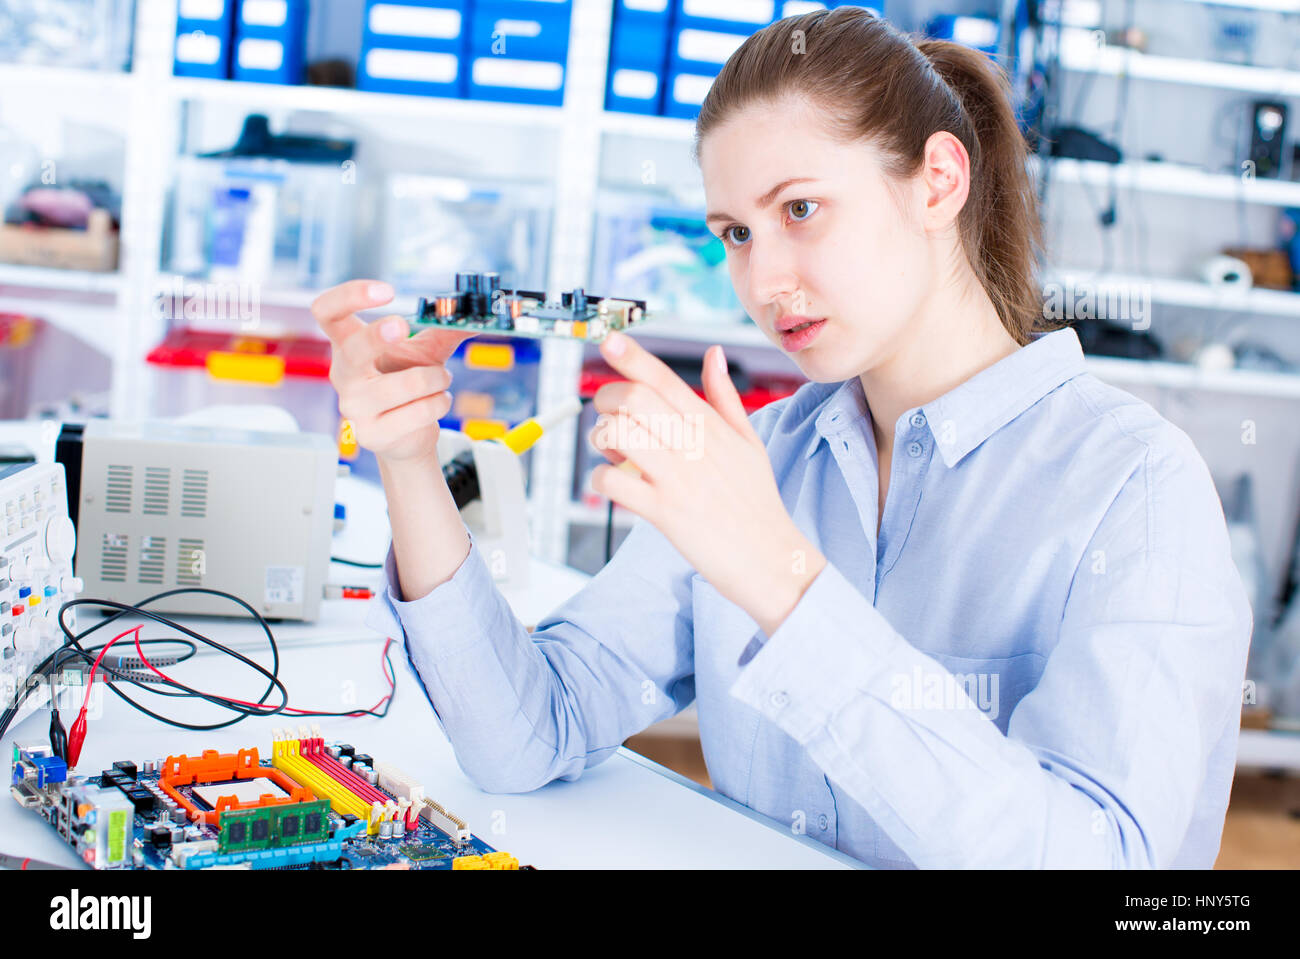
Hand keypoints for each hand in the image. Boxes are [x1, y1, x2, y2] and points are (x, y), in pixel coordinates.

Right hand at [312, 280, 476, 465]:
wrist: (408, 435)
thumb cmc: (408, 383)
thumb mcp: (425, 351)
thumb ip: (446, 330)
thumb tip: (478, 315)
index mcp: (347, 344)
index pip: (327, 311)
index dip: (349, 296)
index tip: (386, 291)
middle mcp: (343, 374)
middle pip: (353, 349)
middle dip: (379, 335)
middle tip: (404, 325)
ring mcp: (354, 407)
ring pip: (406, 384)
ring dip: (436, 377)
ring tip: (442, 378)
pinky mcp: (372, 435)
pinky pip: (419, 411)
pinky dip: (440, 402)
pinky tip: (438, 401)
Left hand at [589, 331, 826, 636]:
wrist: (771, 558)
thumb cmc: (757, 502)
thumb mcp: (749, 442)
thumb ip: (725, 398)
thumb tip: (713, 354)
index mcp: (711, 425)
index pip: (665, 379)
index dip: (632, 356)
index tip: (610, 339)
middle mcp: (694, 445)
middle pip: (634, 398)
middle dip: (606, 399)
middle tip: (608, 415)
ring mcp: (678, 478)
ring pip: (619, 434)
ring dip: (602, 438)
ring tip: (613, 452)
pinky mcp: (665, 512)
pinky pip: (615, 482)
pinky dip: (601, 479)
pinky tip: (615, 483)